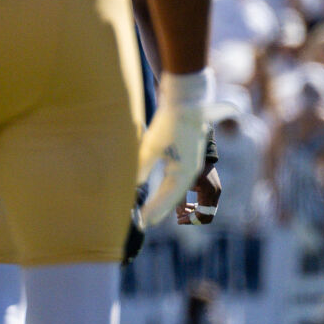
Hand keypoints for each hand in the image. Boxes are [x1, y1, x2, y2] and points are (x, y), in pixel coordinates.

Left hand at [137, 70, 210, 226]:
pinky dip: (167, 191)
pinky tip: (158, 195)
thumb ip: (143, 166)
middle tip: (143, 223)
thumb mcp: (152, 145)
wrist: (187, 100)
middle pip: (174, 197)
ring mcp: (189, 165)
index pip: (168, 198)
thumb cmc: (170, 122)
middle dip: (159, 210)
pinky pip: (176, 181)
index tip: (142, 222)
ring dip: (164, 202)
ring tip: (150, 214)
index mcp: (185, 171)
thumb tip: (133, 185)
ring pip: (176, 191)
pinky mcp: (184, 157)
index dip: (155, 210)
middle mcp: (190, 171)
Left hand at [176, 166, 220, 224]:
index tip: (178, 221)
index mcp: (208, 192)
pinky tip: (187, 207)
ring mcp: (217, 192)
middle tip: (179, 218)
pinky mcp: (214, 190)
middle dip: (193, 219)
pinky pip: (208, 205)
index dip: (190, 220)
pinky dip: (198, 208)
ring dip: (194, 214)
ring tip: (180, 213)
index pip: (202, 214)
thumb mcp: (182, 182)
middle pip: (207, 216)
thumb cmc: (188, 166)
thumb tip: (179, 213)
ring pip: (208, 211)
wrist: (200, 154)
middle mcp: (215, 193)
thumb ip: (180, 198)